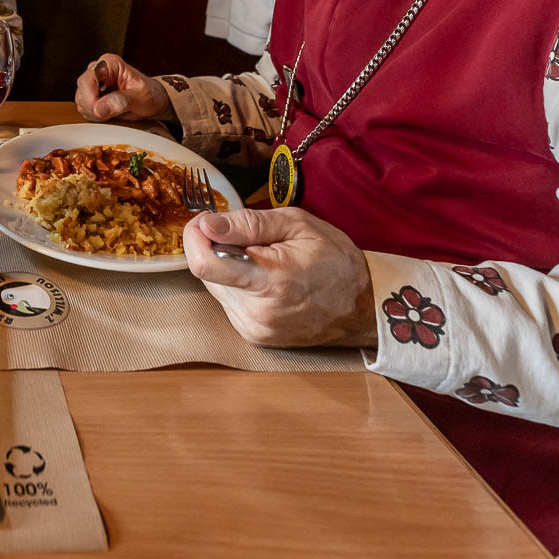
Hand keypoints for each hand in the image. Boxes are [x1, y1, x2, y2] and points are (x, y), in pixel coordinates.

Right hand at [72, 53, 167, 120]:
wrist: (151, 101)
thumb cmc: (149, 94)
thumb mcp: (141, 98)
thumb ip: (121, 101)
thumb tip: (99, 108)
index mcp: (110, 63)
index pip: (89, 78)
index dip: (91, 97)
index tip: (101, 110)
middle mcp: (98, 70)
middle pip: (82, 90)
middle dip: (93, 107)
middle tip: (111, 113)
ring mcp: (93, 83)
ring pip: (80, 100)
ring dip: (93, 113)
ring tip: (112, 113)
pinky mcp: (90, 95)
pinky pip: (83, 107)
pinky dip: (93, 115)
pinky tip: (107, 114)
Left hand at [182, 208, 376, 348]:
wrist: (364, 306)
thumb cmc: (335, 260)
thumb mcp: (298, 225)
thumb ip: (248, 224)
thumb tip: (207, 223)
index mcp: (270, 281)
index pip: (204, 265)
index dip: (195, 237)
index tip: (207, 221)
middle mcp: (257, 313)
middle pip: (206, 272)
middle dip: (218, 248)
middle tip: (252, 238)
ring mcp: (254, 329)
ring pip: (215, 287)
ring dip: (229, 267)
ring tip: (266, 261)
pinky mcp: (254, 337)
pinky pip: (229, 302)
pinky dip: (239, 286)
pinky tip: (267, 280)